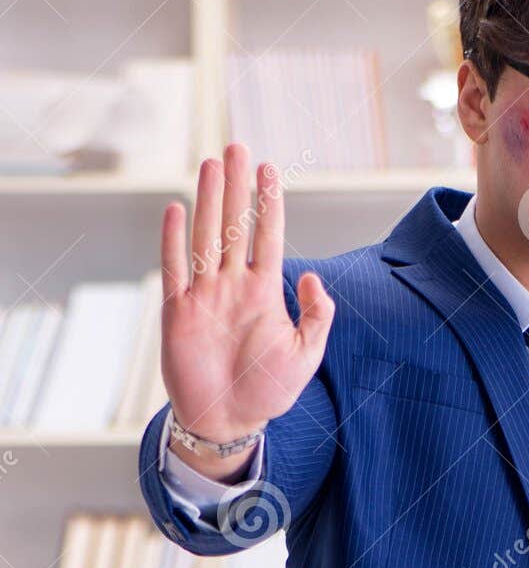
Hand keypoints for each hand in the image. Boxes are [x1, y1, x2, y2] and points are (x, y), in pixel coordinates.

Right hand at [159, 142, 334, 444]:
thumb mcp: (305, 355)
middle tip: (238, 148)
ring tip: (212, 164)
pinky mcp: (177, 313)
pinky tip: (178, 210)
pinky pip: (175, 270)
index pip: (268, 237)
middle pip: (235, 226)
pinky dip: (174, 241)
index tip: (271, 169)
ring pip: (206, 237)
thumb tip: (315, 277)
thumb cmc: (269, 390)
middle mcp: (232, 286)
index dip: (270, 203)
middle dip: (237, 187)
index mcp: (264, 292)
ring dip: (209, 201)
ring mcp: (204, 296)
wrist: (229, 420)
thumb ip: (316, 316)